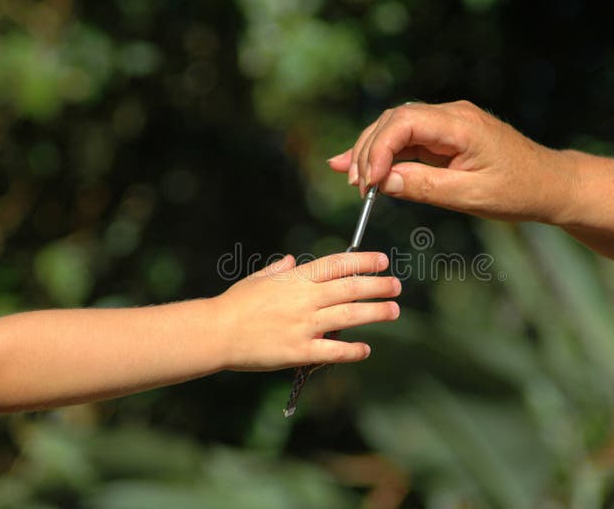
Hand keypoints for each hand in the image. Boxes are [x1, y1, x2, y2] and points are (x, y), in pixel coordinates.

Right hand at [214, 252, 400, 370]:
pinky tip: (365, 349)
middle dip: (377, 286)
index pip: (337, 265)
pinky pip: (333, 351)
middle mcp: (304, 300)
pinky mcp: (299, 351)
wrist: (216, 333)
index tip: (382, 261)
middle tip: (396, 286)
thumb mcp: (257, 279)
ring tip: (394, 310)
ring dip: (375, 312)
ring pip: (349, 316)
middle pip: (350, 289)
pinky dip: (352, 350)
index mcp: (295, 279)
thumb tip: (292, 262)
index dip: (363, 261)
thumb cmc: (235, 304)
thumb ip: (279, 271)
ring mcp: (304, 326)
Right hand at [328, 100, 575, 223]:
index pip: (404, 122)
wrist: (548, 184)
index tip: (370, 182)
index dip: (379, 149)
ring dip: (373, 152)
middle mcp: (452, 115)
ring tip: (353, 179)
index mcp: (461, 125)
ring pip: (396, 128)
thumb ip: (425, 186)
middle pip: (394, 120)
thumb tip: (384, 182)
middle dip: (369, 151)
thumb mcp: (470, 196)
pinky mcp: (445, 136)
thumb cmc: (517, 191)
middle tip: (357, 186)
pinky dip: (387, 155)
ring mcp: (448, 123)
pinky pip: (409, 139)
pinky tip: (364, 168)